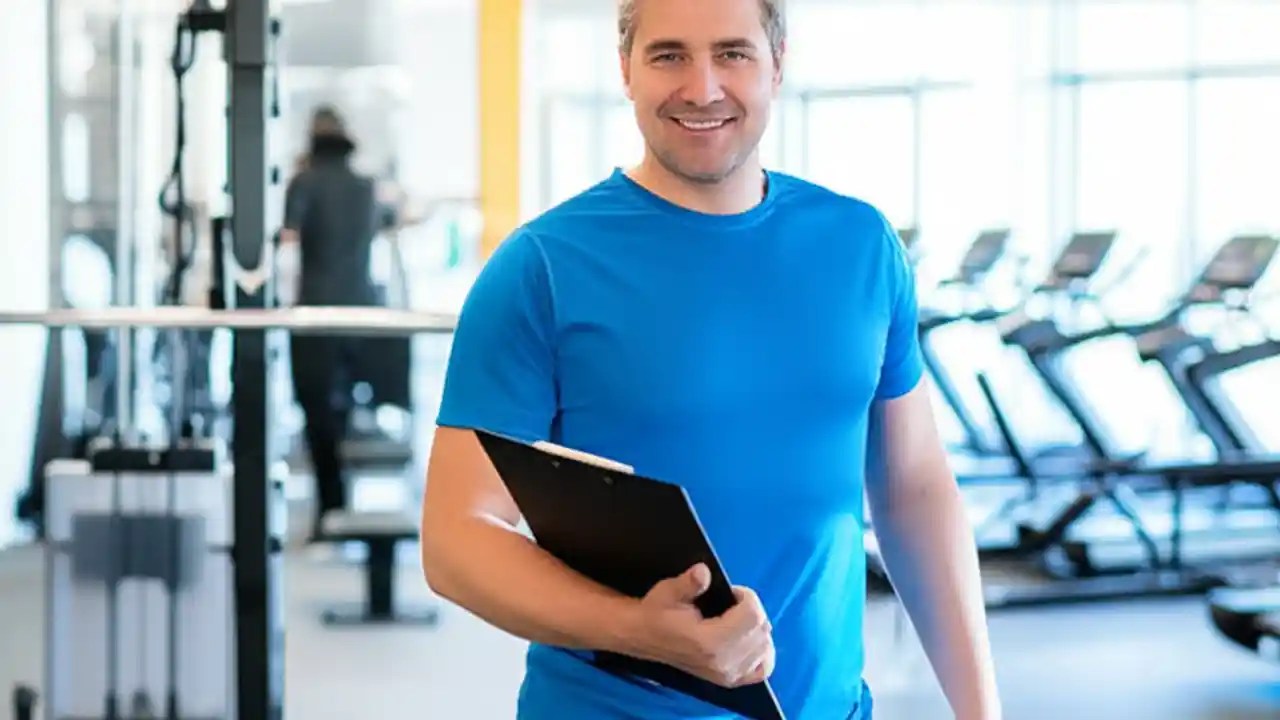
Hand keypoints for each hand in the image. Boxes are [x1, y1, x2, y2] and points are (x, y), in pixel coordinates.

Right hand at [627, 563, 775, 687]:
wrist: (643, 637)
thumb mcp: (668, 591)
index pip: (752, 616)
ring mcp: (728, 675)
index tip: (732, 592)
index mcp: (710, 642)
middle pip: (762, 630)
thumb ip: (689, 583)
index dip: (747, 597)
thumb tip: (703, 572)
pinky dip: (762, 653)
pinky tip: (750, 641)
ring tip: (741, 619)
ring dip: (758, 629)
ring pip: (765, 648)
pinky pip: (762, 669)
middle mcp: (723, 662)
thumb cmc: (656, 611)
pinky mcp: (729, 680)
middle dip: (753, 610)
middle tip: (734, 603)